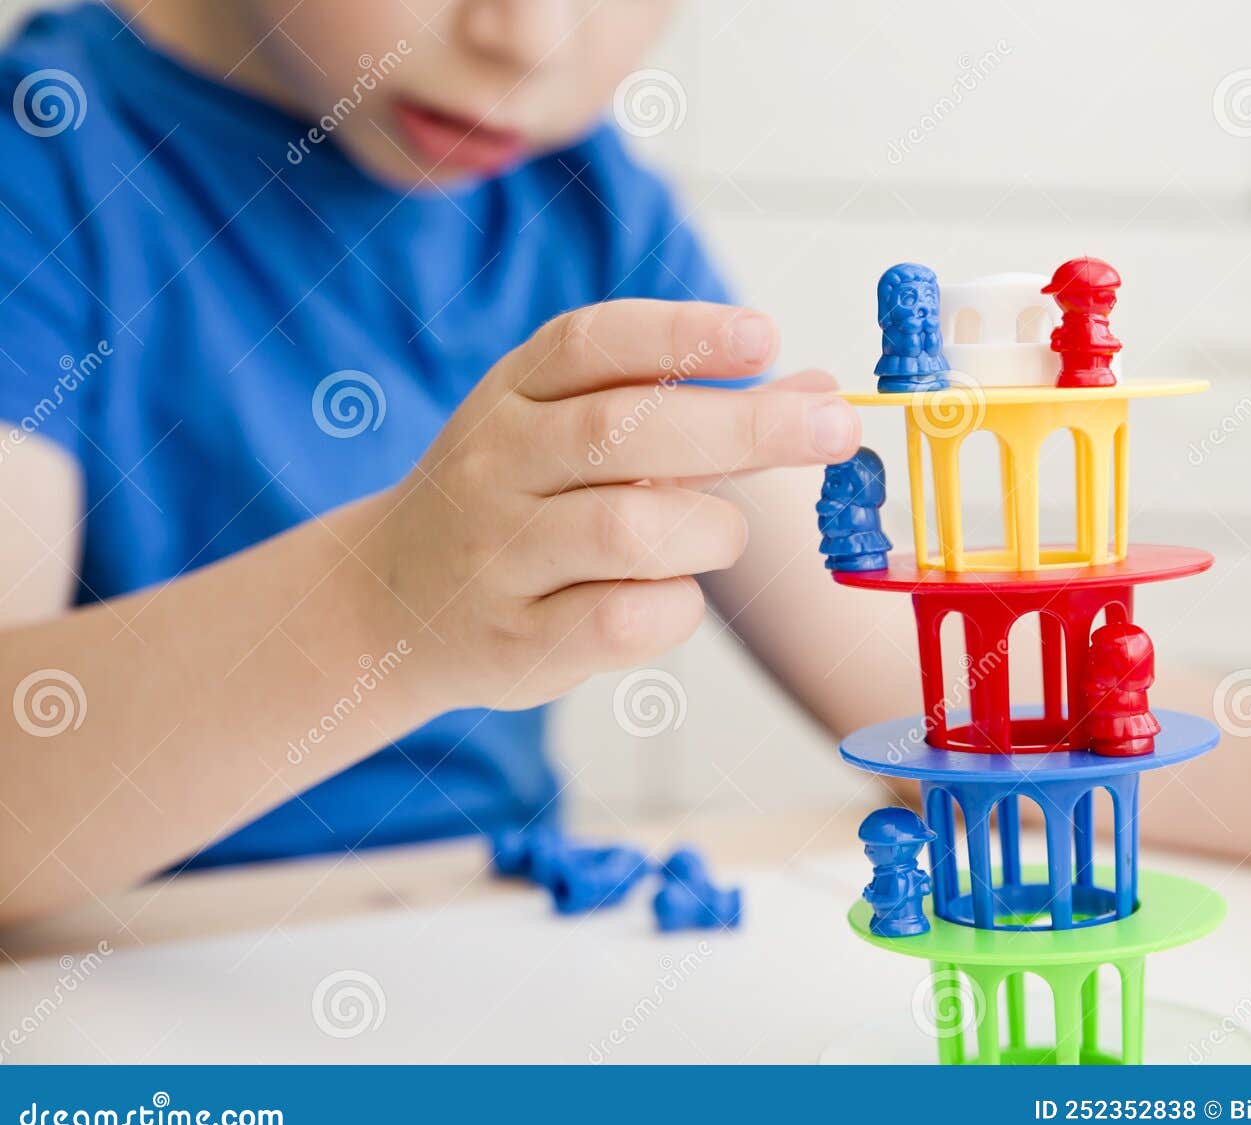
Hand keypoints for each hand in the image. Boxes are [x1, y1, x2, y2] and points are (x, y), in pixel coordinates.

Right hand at [359, 299, 859, 711]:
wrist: (392, 598)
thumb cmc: (520, 502)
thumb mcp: (581, 431)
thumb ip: (694, 409)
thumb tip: (817, 392)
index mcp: (513, 394)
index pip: (590, 344)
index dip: (680, 334)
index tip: (765, 335)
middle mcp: (497, 465)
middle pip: (622, 433)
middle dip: (742, 427)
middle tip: (833, 428)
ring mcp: (499, 556)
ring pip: (628, 531)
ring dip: (710, 531)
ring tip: (722, 535)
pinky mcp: (516, 640)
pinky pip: (623, 621)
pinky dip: (676, 607)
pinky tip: (672, 593)